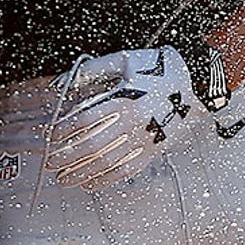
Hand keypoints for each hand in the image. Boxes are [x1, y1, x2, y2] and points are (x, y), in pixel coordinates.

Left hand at [45, 46, 206, 190]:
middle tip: (51, 163)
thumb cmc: (155, 68)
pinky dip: (105, 180)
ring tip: (64, 179)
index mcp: (125, 99)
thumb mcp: (124, 60)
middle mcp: (133, 123)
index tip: (51, 135)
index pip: (86, 119)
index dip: (66, 129)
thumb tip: (65, 82)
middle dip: (68, 156)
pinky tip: (89, 184)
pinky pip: (125, 171)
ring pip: (107, 163)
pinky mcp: (153, 151)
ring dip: (81, 173)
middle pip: (93, 145)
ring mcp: (144, 139)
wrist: (194, 80)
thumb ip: (94, 70)